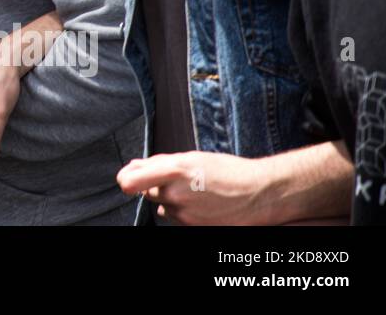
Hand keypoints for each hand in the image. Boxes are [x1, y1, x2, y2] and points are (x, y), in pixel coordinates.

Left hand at [117, 151, 270, 225]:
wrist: (259, 194)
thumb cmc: (228, 171)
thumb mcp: (192, 157)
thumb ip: (159, 162)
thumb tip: (134, 165)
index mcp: (174, 170)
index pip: (130, 182)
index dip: (126, 179)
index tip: (128, 179)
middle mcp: (176, 194)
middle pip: (147, 192)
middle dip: (156, 186)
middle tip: (178, 180)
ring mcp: (184, 213)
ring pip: (162, 206)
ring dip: (171, 199)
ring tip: (195, 191)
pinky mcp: (192, 227)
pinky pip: (176, 218)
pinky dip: (183, 211)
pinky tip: (201, 203)